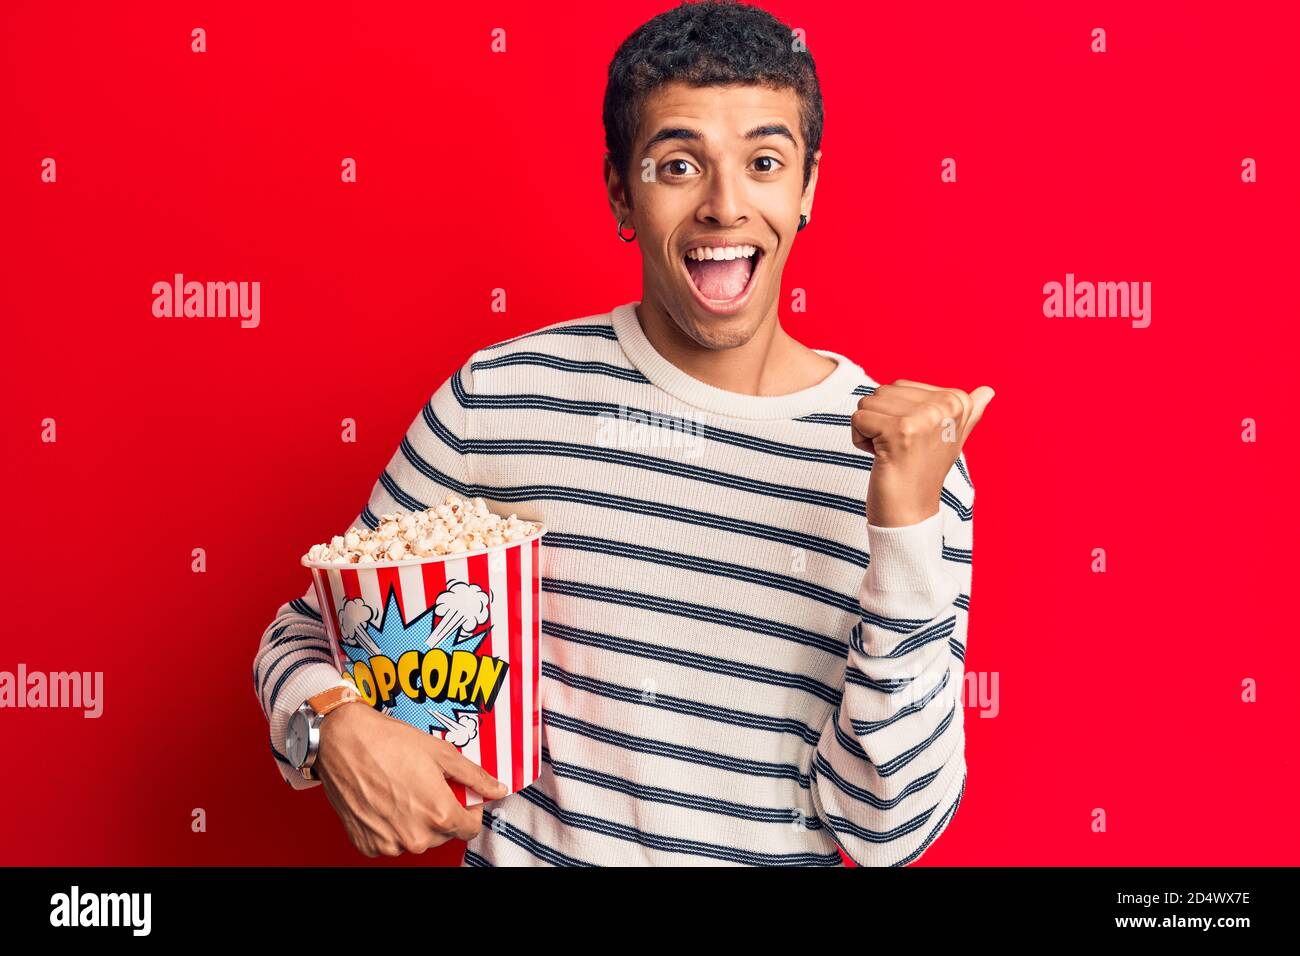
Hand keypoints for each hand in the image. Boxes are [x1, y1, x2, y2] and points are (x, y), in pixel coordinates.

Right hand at [314, 701, 509, 857]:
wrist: (342, 741)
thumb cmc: (388, 742)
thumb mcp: (441, 752)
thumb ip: (474, 776)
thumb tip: (496, 789)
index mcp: (438, 814)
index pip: (470, 828)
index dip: (470, 809)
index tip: (462, 795)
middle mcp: (415, 836)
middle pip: (444, 833)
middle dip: (442, 812)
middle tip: (428, 785)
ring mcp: (388, 843)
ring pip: (416, 839)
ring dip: (416, 820)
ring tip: (403, 788)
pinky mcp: (366, 844)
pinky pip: (390, 841)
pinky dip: (391, 826)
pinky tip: (385, 799)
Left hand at [851, 379, 994, 526]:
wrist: (910, 514)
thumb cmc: (924, 474)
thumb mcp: (951, 439)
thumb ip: (968, 412)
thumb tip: (988, 390)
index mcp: (958, 400)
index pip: (899, 386)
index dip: (897, 414)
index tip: (914, 441)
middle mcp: (945, 405)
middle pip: (882, 392)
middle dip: (881, 421)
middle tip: (902, 450)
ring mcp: (923, 418)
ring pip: (868, 402)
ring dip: (870, 431)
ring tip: (892, 453)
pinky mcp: (899, 431)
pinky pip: (858, 418)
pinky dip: (860, 440)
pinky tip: (881, 458)